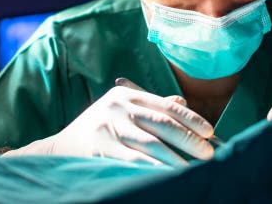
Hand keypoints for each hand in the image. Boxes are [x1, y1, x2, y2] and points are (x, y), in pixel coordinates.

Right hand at [6, 84, 214, 165]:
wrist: (61, 148)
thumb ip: (151, 106)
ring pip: (151, 145)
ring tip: (193, 170)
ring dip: (175, 159)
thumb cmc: (100, 128)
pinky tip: (167, 176)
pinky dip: (153, 169)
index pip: (166, 106)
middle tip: (208, 154)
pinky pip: (134, 161)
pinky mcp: (101, 148)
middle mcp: (118, 107)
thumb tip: (181, 102)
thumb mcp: (122, 110)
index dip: (192, 119)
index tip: (211, 132)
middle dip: (189, 140)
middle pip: (162, 124)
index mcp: (128, 95)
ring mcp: (109, 128)